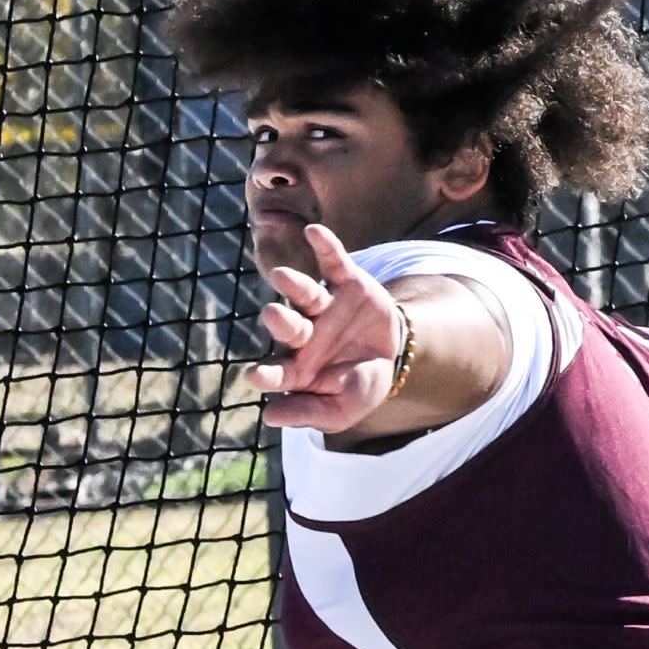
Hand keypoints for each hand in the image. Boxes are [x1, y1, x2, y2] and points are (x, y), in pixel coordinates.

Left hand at [245, 223, 402, 432]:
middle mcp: (306, 332)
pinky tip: (314, 232)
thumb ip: (309, 412)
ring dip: (293, 283)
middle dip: (279, 321)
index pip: (277, 371)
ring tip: (282, 276)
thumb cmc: (359, 385)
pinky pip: (333, 261)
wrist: (394, 356)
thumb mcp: (341, 409)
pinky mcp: (346, 282)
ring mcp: (325, 306)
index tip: (254, 377)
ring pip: (304, 293)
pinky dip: (325, 246)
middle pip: (287, 325)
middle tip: (271, 315)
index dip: (266, 374)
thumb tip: (270, 417)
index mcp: (298, 366)